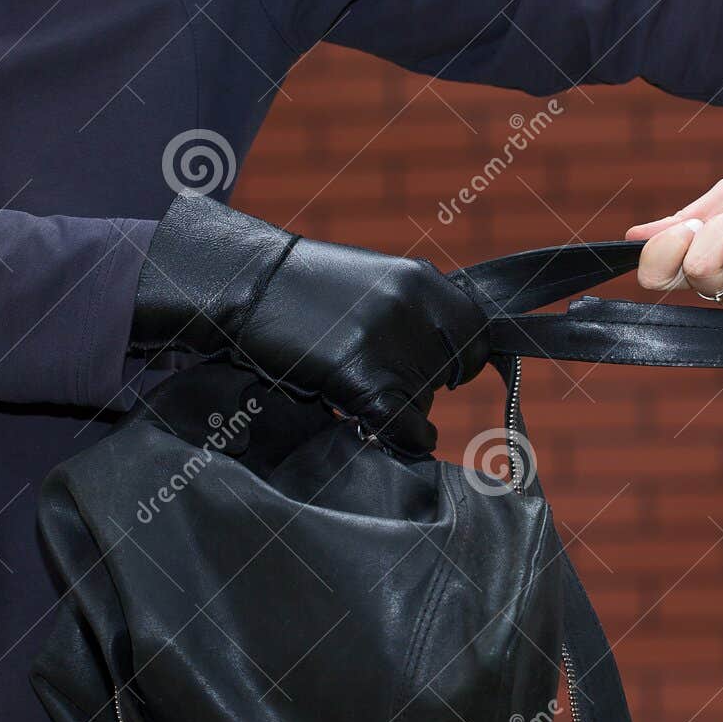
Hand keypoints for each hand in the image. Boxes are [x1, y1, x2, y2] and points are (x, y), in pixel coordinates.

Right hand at [130, 195, 488, 454]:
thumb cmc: (304, 289)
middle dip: (422, 385)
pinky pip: (404, 427)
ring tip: (352, 389)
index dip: (458, 361)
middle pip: (449, 375)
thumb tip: (458, 362)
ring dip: (397, 407)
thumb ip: (418, 313)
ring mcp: (391, 342)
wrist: (244, 283)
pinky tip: (371, 430)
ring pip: (424, 402)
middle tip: (380, 381)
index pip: (478, 336)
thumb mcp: (377, 283)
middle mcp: (419, 309)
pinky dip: (397, 438)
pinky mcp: (361, 376)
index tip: (440, 372)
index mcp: (427, 282)